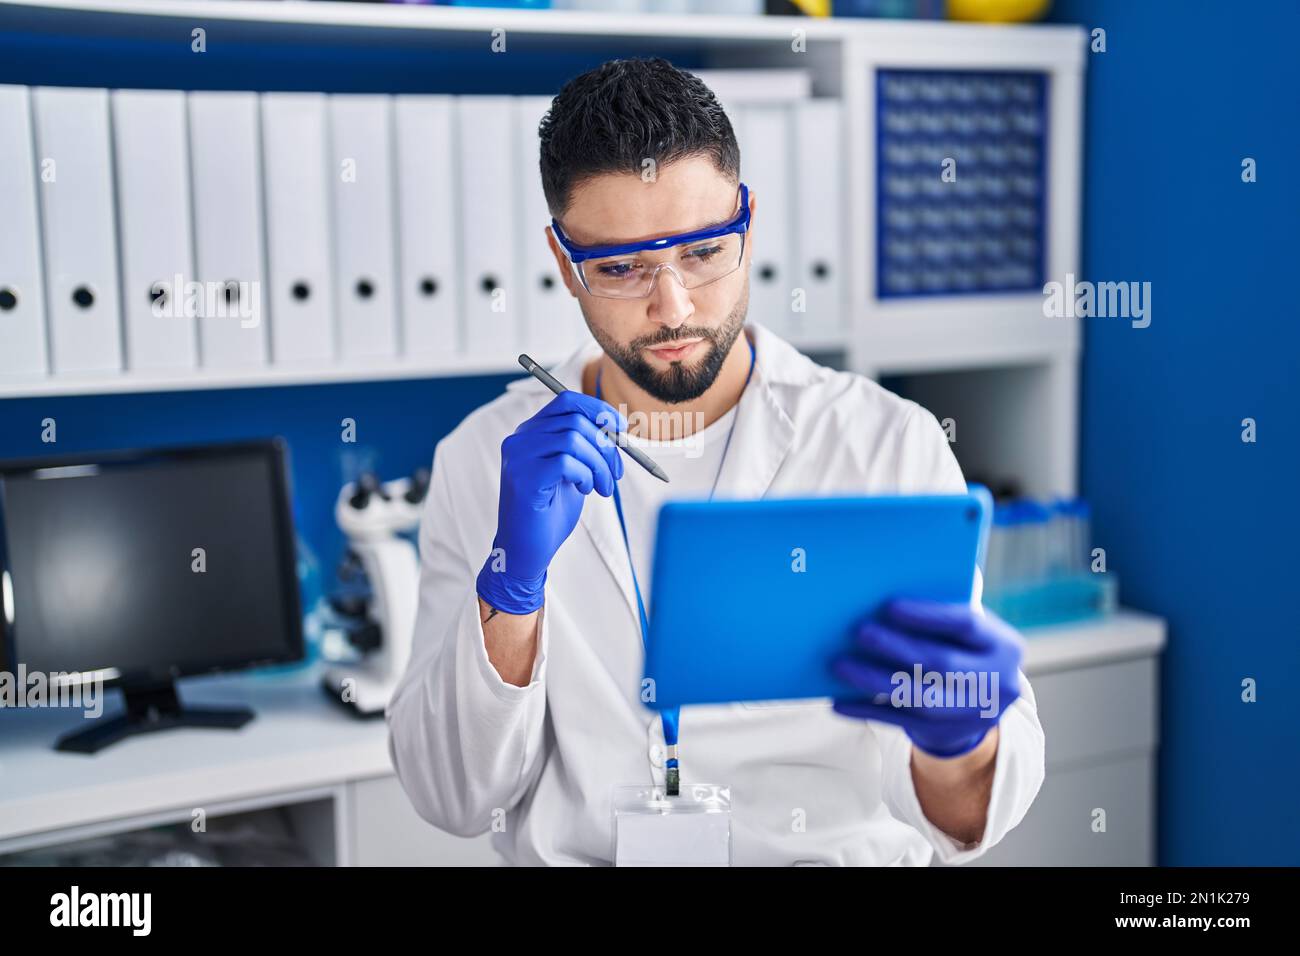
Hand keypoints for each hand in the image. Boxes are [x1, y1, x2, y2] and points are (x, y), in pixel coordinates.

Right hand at [475, 390, 625, 614]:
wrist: (526, 551)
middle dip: (606, 447)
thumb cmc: (549, 513)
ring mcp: (518, 456)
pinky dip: (584, 475)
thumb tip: (616, 429)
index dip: (599, 410)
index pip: (567, 402)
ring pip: (573, 439)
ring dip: (598, 465)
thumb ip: (585, 447)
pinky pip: (566, 462)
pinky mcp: (523, 477)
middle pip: (575, 420)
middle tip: (615, 474)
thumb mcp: (573, 471)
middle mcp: (520, 439)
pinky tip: (584, 490)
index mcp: (530, 432)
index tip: (622, 430)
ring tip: (601, 488)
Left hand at [831, 598, 1024, 757]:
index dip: (927, 616)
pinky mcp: (946, 734)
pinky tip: (839, 701)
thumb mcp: (967, 631)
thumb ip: (941, 612)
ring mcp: (973, 713)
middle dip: (896, 647)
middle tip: (859, 632)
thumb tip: (885, 592)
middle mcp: (997, 681)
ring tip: (841, 665)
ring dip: (875, 681)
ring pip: (919, 698)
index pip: (966, 624)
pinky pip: (900, 722)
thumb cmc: (962, 647)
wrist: (981, 704)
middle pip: (940, 663)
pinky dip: (867, 710)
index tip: (889, 606)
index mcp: (1003, 645)